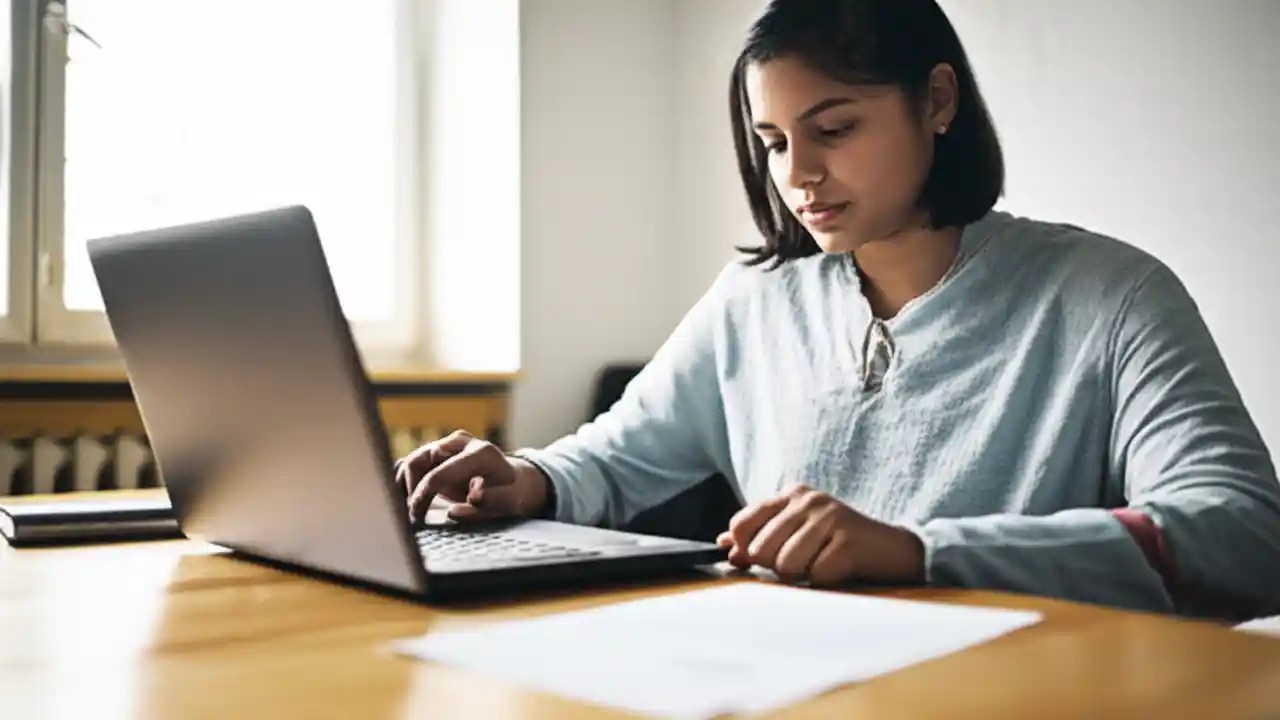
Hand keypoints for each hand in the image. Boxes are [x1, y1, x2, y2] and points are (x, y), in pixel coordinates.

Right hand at [395, 430, 549, 522]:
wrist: (514, 481)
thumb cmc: (512, 493)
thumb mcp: (511, 501)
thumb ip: (490, 502)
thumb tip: (459, 508)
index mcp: (480, 453)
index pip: (438, 474)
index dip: (422, 498)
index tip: (417, 519)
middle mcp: (461, 442)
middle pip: (418, 461)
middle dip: (410, 491)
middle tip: (411, 517)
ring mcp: (448, 444)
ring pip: (411, 461)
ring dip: (405, 486)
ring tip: (410, 510)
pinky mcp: (438, 451)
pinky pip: (413, 464)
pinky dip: (405, 482)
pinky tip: (407, 501)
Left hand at [715, 484, 923, 585]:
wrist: (891, 549)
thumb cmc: (838, 543)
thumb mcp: (797, 532)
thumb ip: (760, 535)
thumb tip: (724, 545)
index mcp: (791, 494)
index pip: (741, 524)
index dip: (744, 550)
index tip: (760, 559)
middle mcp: (808, 500)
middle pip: (760, 550)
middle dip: (776, 567)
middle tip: (802, 562)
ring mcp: (830, 517)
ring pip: (786, 565)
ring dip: (802, 575)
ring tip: (821, 563)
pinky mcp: (848, 541)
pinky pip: (815, 576)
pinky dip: (825, 581)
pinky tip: (839, 568)